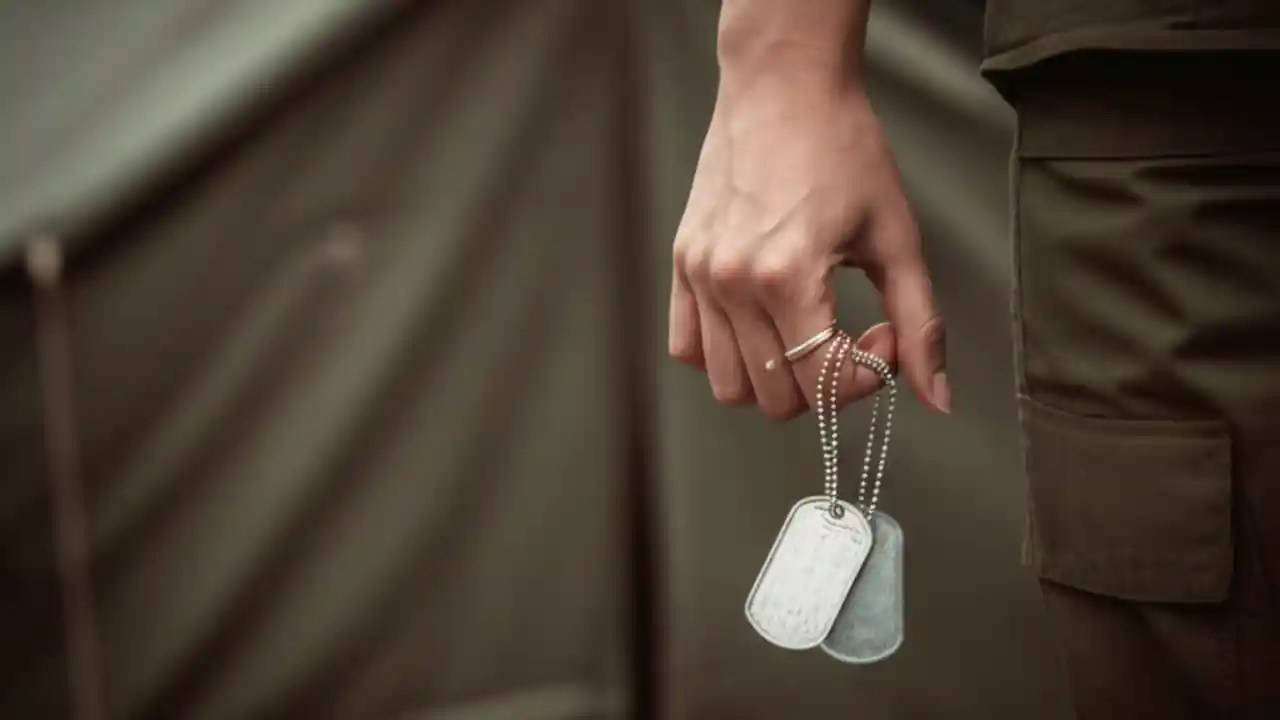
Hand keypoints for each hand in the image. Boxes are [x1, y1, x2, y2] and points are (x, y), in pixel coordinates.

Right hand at [669, 60, 948, 418]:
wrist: (782, 86)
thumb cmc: (843, 148)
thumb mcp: (897, 238)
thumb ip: (920, 324)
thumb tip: (938, 398)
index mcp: (787, 276)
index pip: (821, 384)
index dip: (865, 379)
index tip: (883, 335)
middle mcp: (733, 283)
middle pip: (776, 398)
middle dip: (825, 382)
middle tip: (849, 334)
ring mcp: (700, 276)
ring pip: (729, 387)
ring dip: (775, 379)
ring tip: (805, 333)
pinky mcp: (682, 265)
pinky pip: (688, 349)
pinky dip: (725, 356)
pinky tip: (762, 325)